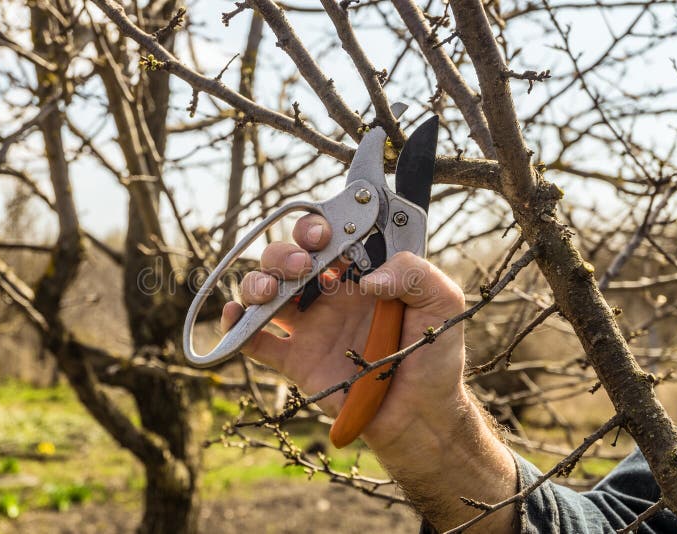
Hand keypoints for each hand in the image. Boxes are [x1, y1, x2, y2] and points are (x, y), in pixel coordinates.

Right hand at [220, 213, 466, 455]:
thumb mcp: (443, 303)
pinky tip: (234, 317)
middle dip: (283, 253)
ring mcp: (310, 329)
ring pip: (266, 293)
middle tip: (300, 265)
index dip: (316, 226)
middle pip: (286, 260)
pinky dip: (238, 328)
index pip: (327, 238)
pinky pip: (257, 342)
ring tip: (268, 294)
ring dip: (257, 284)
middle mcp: (329, 297)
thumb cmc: (435, 355)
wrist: (421, 414)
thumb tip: (369, 278)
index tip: (322, 232)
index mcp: (359, 275)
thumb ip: (415, 273)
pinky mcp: (297, 362)